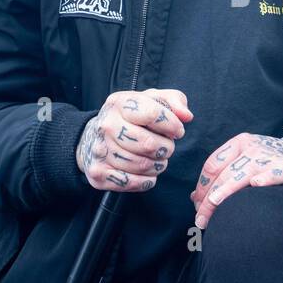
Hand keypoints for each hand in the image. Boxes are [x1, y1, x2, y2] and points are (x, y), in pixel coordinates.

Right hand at [75, 88, 192, 193]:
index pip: (152, 114)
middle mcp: (107, 125)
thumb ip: (174, 101)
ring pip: (140, 165)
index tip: (177, 130)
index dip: (172, 125)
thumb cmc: (132, 117)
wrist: (96, 135)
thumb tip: (186, 116)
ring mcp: (100, 149)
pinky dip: (145, 181)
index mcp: (119, 103)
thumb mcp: (153, 99)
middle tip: (166, 147)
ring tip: (158, 160)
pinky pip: (129, 182)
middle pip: (147, 143)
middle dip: (166, 148)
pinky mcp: (98, 173)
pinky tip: (148, 174)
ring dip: (157, 165)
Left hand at [190, 133, 282, 228]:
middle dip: (209, 199)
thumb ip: (221, 177)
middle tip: (201, 221)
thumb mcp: (244, 163)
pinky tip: (256, 185)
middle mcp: (254, 147)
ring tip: (216, 210)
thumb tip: (194, 198)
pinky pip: (277, 173)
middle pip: (224, 174)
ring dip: (227, 194)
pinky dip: (267, 178)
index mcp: (240, 143)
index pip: (212, 165)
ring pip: (244, 174)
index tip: (197, 208)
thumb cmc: (270, 165)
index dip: (201, 188)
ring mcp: (273, 156)